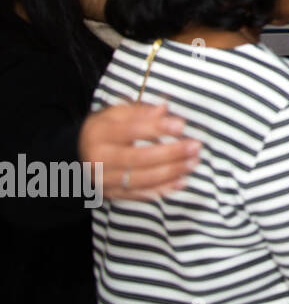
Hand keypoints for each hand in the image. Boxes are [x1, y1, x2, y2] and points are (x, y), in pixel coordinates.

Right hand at [78, 103, 200, 200]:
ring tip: (193, 162)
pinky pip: (140, 194)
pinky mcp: (112, 195)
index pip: (131, 130)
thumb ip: (139, 112)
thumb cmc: (105, 130)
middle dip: (170, 153)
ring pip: (141, 179)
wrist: (77, 155)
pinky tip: (182, 181)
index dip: (157, 128)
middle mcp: (99, 159)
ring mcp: (104, 180)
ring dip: (171, 172)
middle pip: (138, 158)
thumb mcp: (116, 114)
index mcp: (100, 134)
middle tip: (195, 146)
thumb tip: (164, 109)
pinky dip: (162, 189)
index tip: (181, 125)